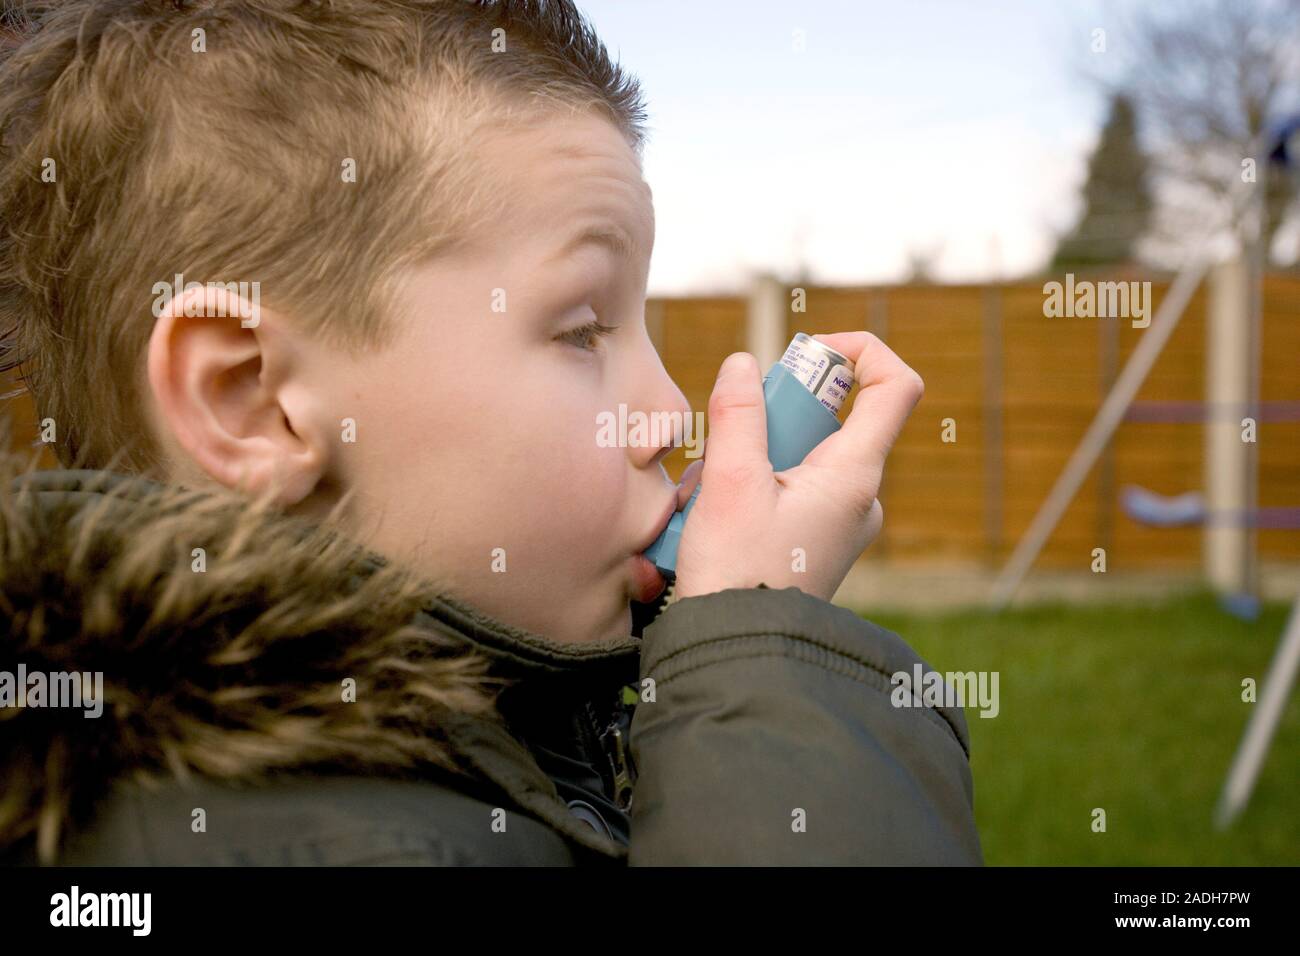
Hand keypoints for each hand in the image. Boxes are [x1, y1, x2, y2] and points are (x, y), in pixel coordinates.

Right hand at [672, 332, 922, 601]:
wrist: (737, 654)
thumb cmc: (738, 574)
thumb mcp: (729, 483)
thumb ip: (739, 415)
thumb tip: (743, 364)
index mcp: (854, 475)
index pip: (895, 386)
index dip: (860, 351)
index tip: (808, 355)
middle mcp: (859, 495)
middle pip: (826, 418)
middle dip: (764, 418)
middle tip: (720, 449)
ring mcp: (839, 520)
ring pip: (795, 454)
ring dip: (742, 460)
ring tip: (702, 499)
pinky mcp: (814, 540)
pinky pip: (785, 488)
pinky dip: (745, 488)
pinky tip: (708, 516)